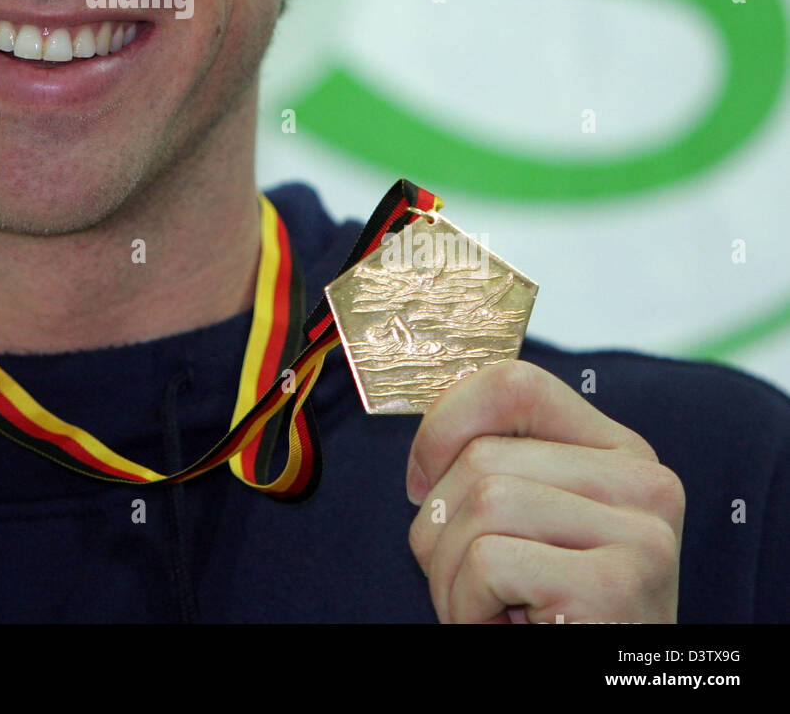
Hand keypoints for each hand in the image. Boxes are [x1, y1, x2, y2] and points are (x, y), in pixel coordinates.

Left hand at [406, 360, 683, 623]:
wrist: (602, 689)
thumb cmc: (547, 611)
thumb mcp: (531, 521)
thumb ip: (501, 462)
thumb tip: (430, 433)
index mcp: (621, 452)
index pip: (514, 384)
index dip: (445, 423)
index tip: (420, 482)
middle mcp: (646, 484)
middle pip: (483, 456)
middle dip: (440, 525)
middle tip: (464, 582)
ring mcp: (640, 535)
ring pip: (482, 504)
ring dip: (450, 573)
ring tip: (485, 609)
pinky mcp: (615, 586)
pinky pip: (488, 562)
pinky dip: (465, 607)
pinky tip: (501, 629)